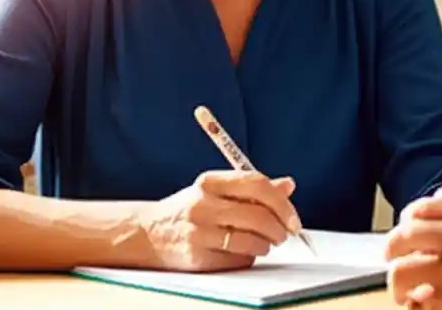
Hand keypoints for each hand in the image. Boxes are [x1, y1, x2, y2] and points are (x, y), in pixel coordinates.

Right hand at [133, 170, 301, 270]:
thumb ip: (253, 188)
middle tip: (286, 234)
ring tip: (266, 243)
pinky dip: (249, 257)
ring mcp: (198, 232)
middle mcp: (202, 205)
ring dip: (266, 244)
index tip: (292, 218)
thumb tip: (289, 185)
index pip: (256, 184)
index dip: (281, 202)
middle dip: (279, 228)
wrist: (149, 234)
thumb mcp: (218, 191)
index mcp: (210, 182)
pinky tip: (245, 252)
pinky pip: (237, 259)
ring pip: (250, 240)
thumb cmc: (192, 210)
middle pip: (257, 215)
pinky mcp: (197, 257)